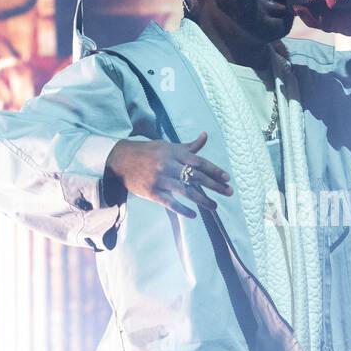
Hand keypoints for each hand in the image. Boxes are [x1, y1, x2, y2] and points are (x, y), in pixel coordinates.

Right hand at [105, 131, 231, 219]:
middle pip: (196, 177)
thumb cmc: (148, 151)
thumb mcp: (168, 146)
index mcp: (175, 153)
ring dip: (202, 200)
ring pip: (186, 191)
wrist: (121, 159)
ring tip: (215, 207)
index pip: (200, 162)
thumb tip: (205, 136)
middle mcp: (169, 165)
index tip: (227, 178)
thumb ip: (188, 146)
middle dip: (214, 186)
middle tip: (229, 192)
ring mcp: (160, 179)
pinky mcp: (152, 192)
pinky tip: (193, 215)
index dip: (214, 170)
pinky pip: (170, 202)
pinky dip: (182, 209)